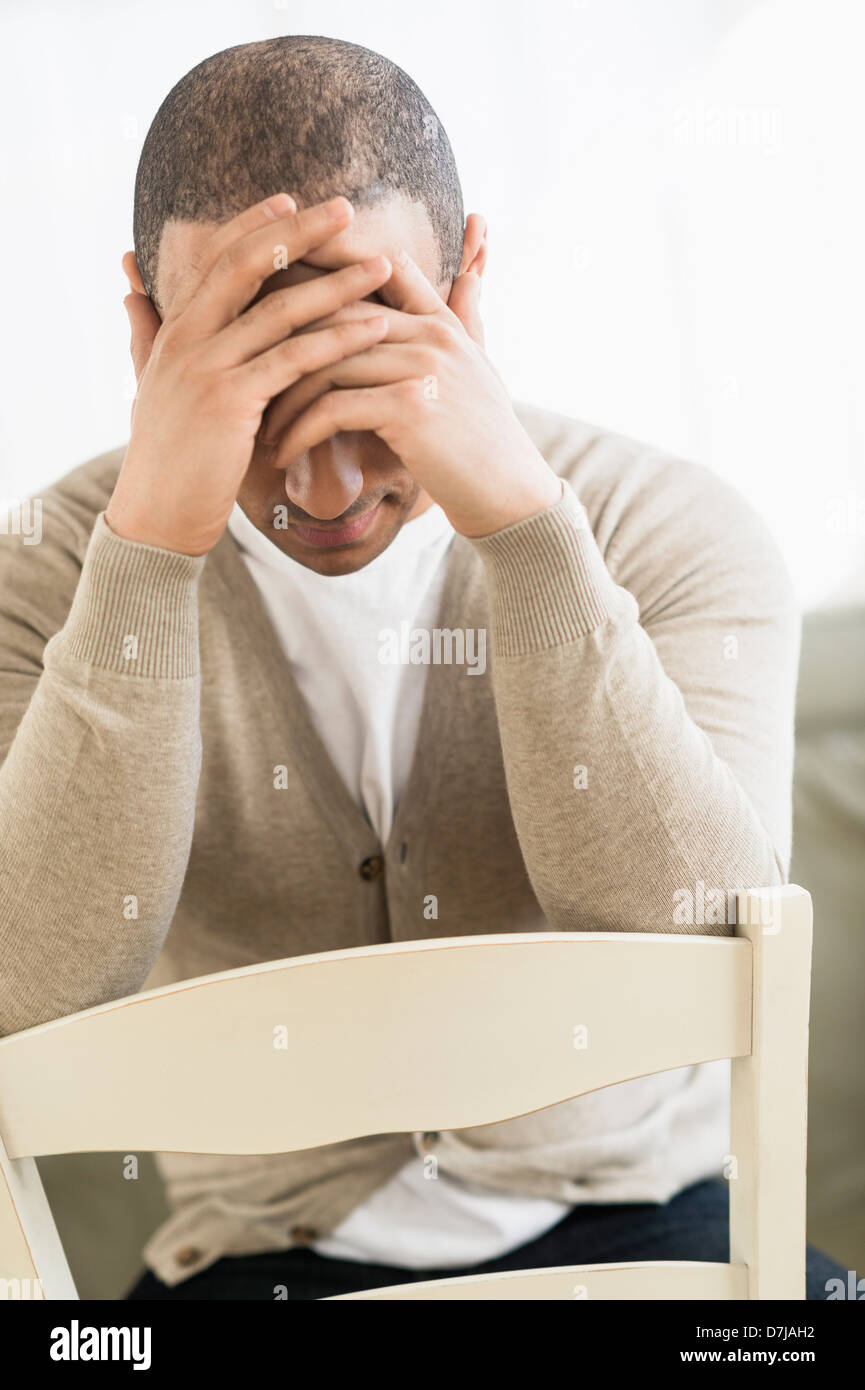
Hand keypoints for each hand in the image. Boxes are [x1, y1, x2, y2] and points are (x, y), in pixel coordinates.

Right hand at [106, 194, 391, 554]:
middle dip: (300, 233)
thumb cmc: (165, 457)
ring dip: (336, 284)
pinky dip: (338, 340)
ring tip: (381, 264)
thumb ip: (144, 331)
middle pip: (247, 266)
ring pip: (279, 310)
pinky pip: (294, 361)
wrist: (156, 516)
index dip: (255, 224)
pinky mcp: (232, 403)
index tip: (293, 199)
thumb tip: (130, 285)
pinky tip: (375, 328)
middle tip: (346, 209)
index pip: (216, 259)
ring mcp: (208, 369)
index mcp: (174, 331)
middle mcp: (187, 340)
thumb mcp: (148, 383)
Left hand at [261, 249, 560, 537]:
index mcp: (438, 321)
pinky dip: (300, 431)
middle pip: (335, 313)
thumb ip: (466, 314)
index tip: (273, 278)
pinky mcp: (409, 408)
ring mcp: (421, 367)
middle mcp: (430, 334)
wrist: (510, 496)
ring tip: (258, 424)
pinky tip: (282, 454)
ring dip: (283, 396)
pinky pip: (333, 408)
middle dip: (281, 337)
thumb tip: (471, 269)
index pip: (376, 271)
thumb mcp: (480, 365)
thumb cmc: (487, 439)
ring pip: (326, 361)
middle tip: (240, 364)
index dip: (326, 262)